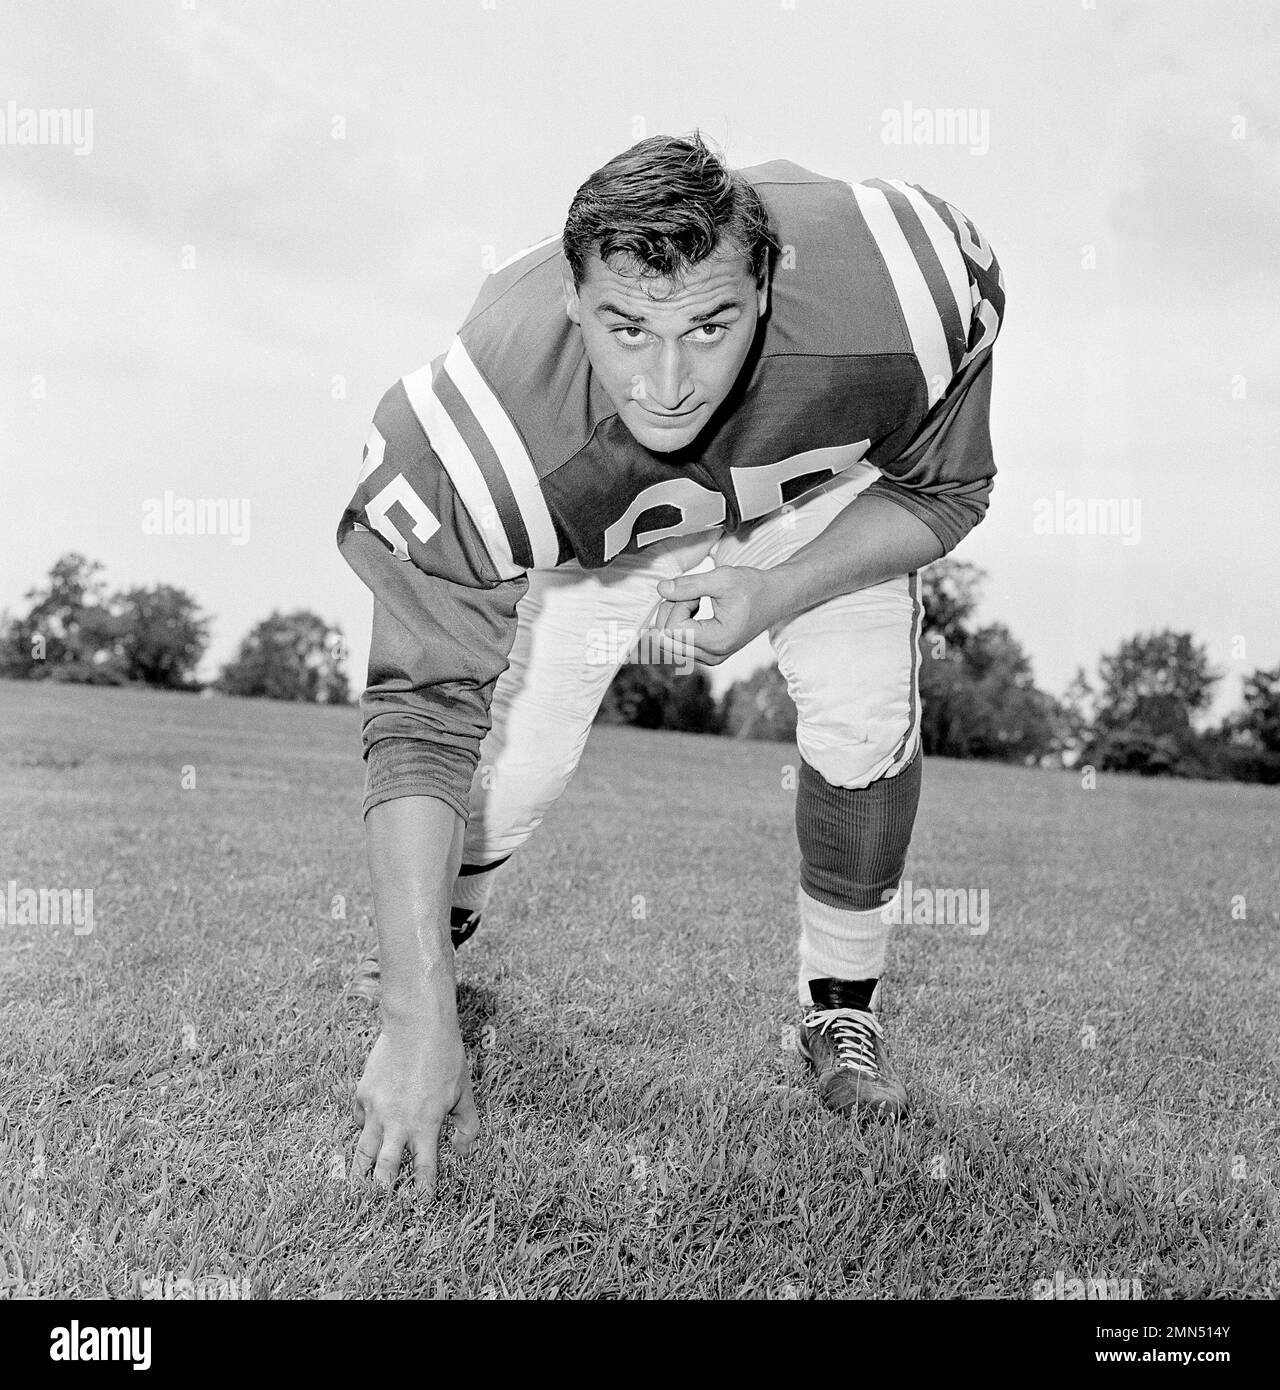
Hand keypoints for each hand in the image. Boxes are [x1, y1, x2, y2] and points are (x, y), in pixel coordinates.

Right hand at [350, 1023, 478, 1195]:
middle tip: (378, 1210)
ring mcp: (376, 1110)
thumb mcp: (464, 1091)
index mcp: (426, 1125)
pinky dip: (361, 1131)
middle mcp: (398, 1123)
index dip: (422, 1192)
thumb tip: (463, 1150)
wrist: (417, 1024)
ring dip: (360, 1174)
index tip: (421, 1206)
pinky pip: (358, 1121)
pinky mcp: (362, 1094)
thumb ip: (467, 1124)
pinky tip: (363, 1135)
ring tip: (355, 1191)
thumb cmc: (446, 1056)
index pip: (424, 1169)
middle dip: (381, 1194)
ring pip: (363, 1151)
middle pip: (385, 1170)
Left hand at [649, 565, 779, 665]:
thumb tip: (661, 588)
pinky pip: (677, 643)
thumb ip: (689, 585)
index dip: (676, 605)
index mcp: (717, 641)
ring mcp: (709, 658)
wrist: (774, 597)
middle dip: (671, 612)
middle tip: (692, 595)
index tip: (696, 593)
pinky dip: (679, 623)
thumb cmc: (753, 587)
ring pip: (668, 642)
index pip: (672, 630)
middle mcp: (712, 656)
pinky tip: (696, 610)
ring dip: (674, 616)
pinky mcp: (706, 654)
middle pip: (665, 640)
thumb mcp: (722, 578)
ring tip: (696, 601)